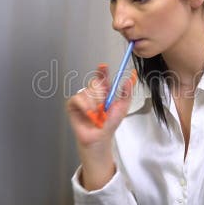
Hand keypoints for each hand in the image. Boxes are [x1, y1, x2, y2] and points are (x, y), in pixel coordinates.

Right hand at [66, 64, 135, 189]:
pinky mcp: (73, 104)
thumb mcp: (123, 107)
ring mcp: (82, 97)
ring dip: (95, 105)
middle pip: (95, 83)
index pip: (102, 76)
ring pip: (87, 92)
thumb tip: (130, 78)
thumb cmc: (110, 124)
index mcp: (104, 91)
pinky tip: (89, 115)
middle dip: (101, 96)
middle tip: (104, 107)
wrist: (100, 137)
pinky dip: (85, 107)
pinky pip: (78, 99)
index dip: (102, 71)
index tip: (103, 67)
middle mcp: (92, 92)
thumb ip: (127, 92)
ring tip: (97, 115)